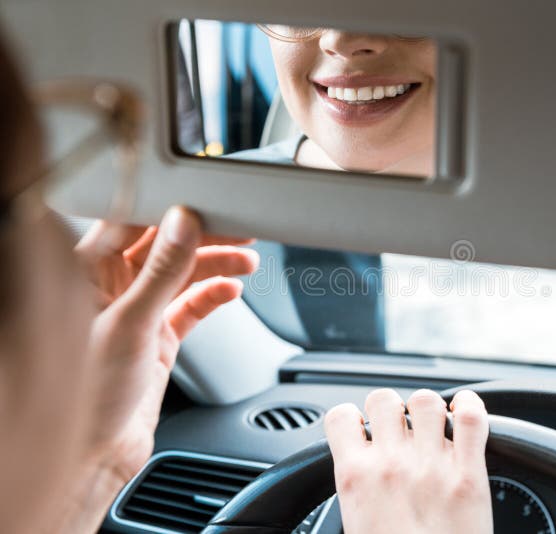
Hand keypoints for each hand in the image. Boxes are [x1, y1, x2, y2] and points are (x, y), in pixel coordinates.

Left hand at [57, 206, 257, 530]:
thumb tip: (182, 224)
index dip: (169, 209)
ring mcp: (137, 311)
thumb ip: (159, 272)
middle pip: (165, 245)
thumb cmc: (84, 399)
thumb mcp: (128, 325)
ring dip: (216, 265)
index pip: (130, 222)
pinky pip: (192, 304)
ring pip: (183, 273)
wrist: (97, 456)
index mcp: (85, 273)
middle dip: (205, 236)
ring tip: (247, 262)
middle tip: (242, 229)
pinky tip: (231, 292)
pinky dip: (214, 296)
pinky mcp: (159, 335)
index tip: (206, 201)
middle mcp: (111, 287)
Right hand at [325, 389, 492, 533]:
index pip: (340, 416)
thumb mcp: (355, 524)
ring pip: (424, 400)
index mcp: (356, 477)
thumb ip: (357, 487)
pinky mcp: (470, 473)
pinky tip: (464, 416)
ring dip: (426, 410)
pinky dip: (471, 406)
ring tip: (431, 428)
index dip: (352, 420)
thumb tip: (359, 465)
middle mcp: (391, 463)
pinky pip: (472, 417)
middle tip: (398, 431)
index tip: (362, 430)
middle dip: (389, 410)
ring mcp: (432, 464)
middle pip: (383, 399)